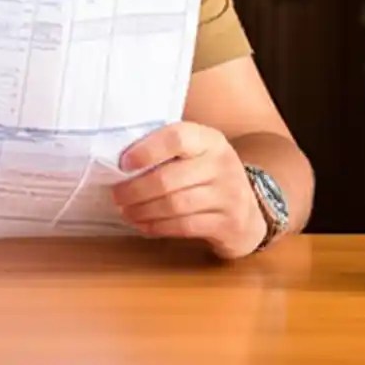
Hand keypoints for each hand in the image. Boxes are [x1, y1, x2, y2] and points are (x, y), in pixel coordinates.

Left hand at [112, 122, 266, 258]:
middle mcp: (222, 165)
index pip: (177, 137)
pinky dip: (157, 227)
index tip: (123, 164)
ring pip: (174, 205)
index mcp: (210, 140)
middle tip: (117, 195)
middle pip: (168, 179)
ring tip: (126, 211)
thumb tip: (120, 161)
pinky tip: (143, 225)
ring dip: (142, 211)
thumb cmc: (208, 176)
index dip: (146, 151)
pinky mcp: (227, 224)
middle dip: (135, 190)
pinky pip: (184, 227)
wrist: (248, 211)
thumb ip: (167, 151)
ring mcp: (228, 196)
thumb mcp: (197, 153)